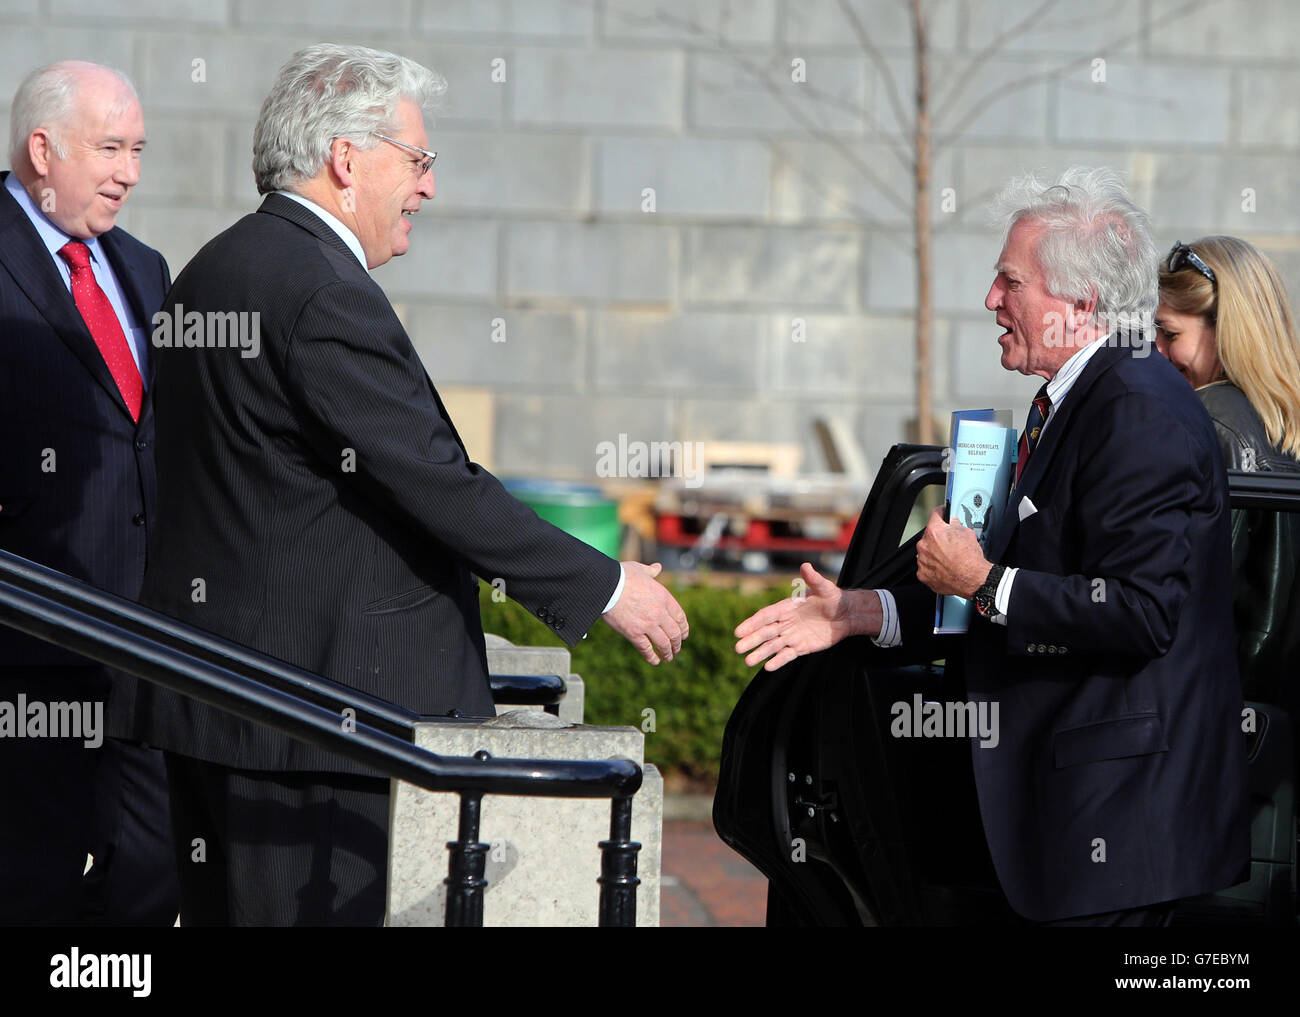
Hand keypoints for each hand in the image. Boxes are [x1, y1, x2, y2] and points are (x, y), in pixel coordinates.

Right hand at [602, 561, 688, 664]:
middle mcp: (659, 613)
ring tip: (668, 657)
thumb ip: (651, 571)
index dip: (684, 628)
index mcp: (663, 597)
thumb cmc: (622, 575)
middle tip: (676, 649)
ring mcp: (647, 625)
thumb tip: (657, 567)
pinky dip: (651, 657)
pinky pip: (646, 649)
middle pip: (674, 633)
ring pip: (663, 643)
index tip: (684, 635)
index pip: (680, 617)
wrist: (606, 585)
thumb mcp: (640, 569)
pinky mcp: (634, 633)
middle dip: (677, 643)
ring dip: (668, 652)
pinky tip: (655, 661)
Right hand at [734, 563, 875, 671]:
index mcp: (786, 608)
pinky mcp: (801, 647)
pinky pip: (787, 655)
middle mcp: (786, 623)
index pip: (766, 616)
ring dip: (761, 653)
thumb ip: (813, 579)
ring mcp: (792, 636)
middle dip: (752, 640)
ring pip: (773, 646)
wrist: (846, 614)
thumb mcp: (825, 588)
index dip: (752, 623)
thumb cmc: (833, 598)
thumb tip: (805, 566)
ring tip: (747, 662)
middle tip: (738, 648)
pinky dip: (778, 661)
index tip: (739, 631)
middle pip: (765, 632)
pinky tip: (768, 668)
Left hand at [916, 506, 991, 597]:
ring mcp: (922, 560)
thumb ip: (956, 525)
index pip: (935, 514)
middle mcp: (924, 545)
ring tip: (949, 558)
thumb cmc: (970, 558)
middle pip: (929, 535)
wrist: (972, 579)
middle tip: (950, 543)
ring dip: (934, 553)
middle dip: (939, 537)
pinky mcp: (923, 574)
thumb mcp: (967, 533)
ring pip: (926, 552)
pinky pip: (926, 567)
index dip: (941, 512)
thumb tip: (953, 523)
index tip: (942, 513)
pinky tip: (944, 568)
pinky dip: (933, 567)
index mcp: (934, 531)